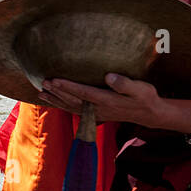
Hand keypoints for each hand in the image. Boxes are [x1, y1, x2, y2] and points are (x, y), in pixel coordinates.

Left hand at [39, 73, 171, 127]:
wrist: (149, 113)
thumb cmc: (145, 98)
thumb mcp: (140, 89)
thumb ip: (125, 83)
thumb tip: (109, 76)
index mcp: (107, 100)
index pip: (83, 93)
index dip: (67, 86)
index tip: (54, 79)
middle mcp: (99, 108)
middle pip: (73, 100)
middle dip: (57, 92)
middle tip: (43, 83)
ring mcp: (97, 113)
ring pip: (72, 107)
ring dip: (56, 101)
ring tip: (42, 94)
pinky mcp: (97, 114)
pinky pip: (76, 111)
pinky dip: (63, 106)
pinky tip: (56, 102)